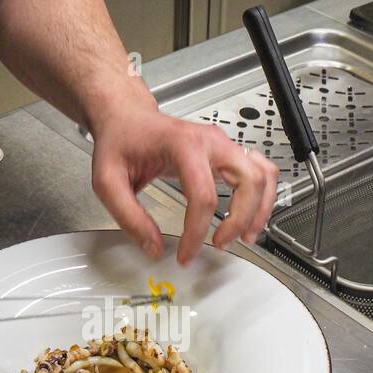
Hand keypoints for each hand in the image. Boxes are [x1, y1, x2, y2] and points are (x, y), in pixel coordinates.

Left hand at [90, 105, 278, 265]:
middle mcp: (210, 141)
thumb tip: (153, 246)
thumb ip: (129, 217)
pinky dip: (264, 195)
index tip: (186, 254)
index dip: (197, 233)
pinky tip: (253, 215)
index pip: (203, 196)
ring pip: (262, 175)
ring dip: (260, 208)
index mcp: (183, 145)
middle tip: (221, 244)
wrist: (127, 118)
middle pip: (247, 182)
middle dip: (239, 220)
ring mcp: (223, 144)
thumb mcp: (108, 182)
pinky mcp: (228, 151)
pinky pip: (261, 170)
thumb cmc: (120, 142)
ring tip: (246, 236)